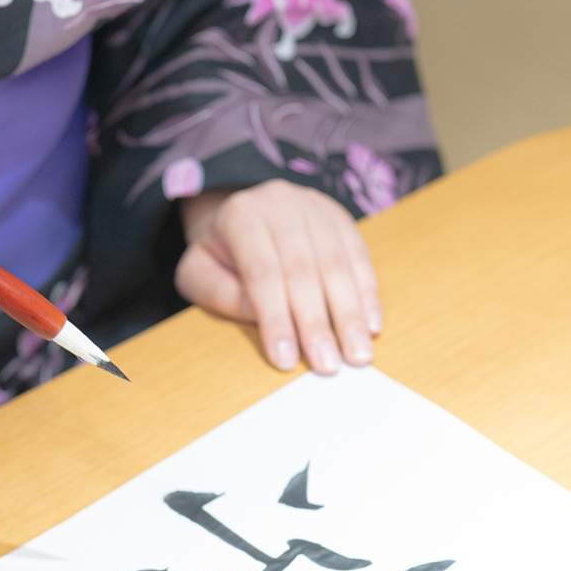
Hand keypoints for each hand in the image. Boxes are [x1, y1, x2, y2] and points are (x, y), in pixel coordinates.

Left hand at [176, 179, 380, 374]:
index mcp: (241, 217)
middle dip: (317, 323)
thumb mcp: (198, 272)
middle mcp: (282, 205)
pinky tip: (371, 326)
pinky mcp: (342, 218)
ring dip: (350, 315)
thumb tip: (261, 315)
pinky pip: (359, 257)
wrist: (243, 211)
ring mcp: (316, 209)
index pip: (262, 273)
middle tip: (329, 365)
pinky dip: (367, 294)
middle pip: (303, 270)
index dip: (276, 319)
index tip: (286, 359)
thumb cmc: (219, 253)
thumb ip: (221, 294)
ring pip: (337, 264)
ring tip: (357, 355)